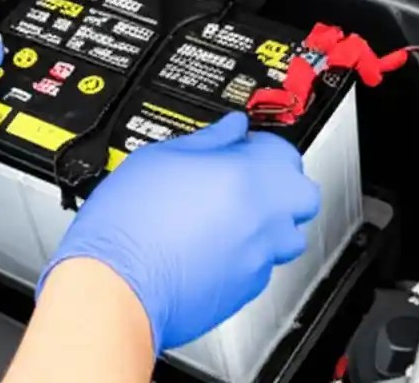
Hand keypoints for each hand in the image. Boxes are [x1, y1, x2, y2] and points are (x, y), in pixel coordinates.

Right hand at [41, 112, 320, 352]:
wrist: (115, 286)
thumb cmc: (126, 226)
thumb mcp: (157, 158)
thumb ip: (207, 140)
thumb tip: (230, 128)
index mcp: (243, 177)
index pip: (285, 154)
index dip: (265, 148)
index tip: (245, 149)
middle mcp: (260, 219)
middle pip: (303, 197)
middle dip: (282, 187)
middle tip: (248, 181)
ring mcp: (257, 257)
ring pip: (288, 234)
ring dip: (269, 222)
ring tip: (230, 216)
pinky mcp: (245, 290)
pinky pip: (264, 264)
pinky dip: (248, 253)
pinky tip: (212, 245)